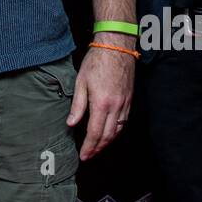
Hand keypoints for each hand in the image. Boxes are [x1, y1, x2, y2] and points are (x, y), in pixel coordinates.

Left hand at [68, 41, 134, 160]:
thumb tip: (71, 123)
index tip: (83, 155)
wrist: (116, 46)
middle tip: (89, 155)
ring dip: (108, 142)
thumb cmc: (96, 61)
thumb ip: (78, 106)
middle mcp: (115, 106)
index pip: (95, 133)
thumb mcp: (81, 82)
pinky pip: (124, 121)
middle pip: (107, 135)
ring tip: (98, 147)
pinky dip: (116, 131)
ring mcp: (124, 103)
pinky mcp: (129, 99)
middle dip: (98, 148)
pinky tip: (110, 132)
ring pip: (118, 130)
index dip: (89, 147)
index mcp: (101, 103)